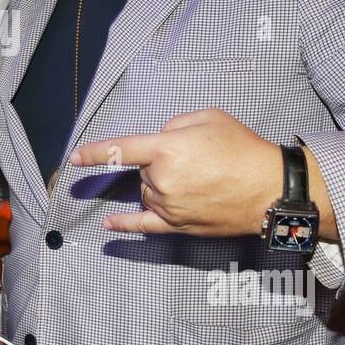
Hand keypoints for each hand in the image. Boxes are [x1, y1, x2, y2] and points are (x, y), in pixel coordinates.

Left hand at [69, 108, 280, 235]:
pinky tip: (109, 224)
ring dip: (162, 185)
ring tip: (201, 181)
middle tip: (198, 160)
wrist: (270, 188)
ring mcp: (168, 206)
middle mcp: (162, 180)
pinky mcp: (178, 226)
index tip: (75, 157)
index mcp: (166, 149)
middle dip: (162, 163)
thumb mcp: (208, 118)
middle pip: (144, 170)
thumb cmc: (242, 149)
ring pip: (149, 192)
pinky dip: (124, 225)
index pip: (120, 149)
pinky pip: (144, 225)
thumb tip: (159, 141)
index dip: (95, 153)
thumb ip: (174, 125)